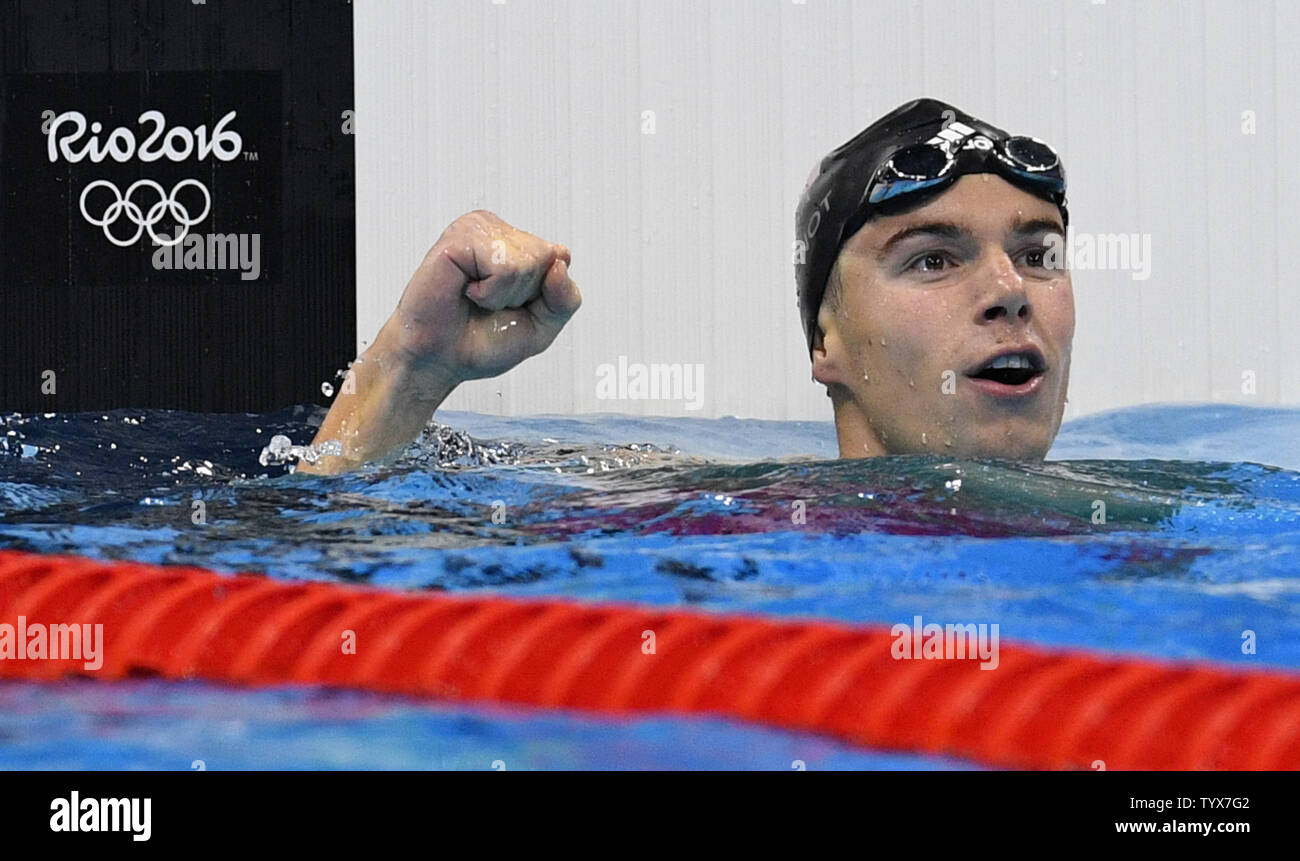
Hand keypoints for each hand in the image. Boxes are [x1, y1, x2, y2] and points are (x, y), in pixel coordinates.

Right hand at [384, 210, 581, 382]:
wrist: (441, 360)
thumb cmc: (482, 341)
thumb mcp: (542, 327)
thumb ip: (565, 299)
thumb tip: (560, 263)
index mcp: (518, 244)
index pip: (560, 257)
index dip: (542, 295)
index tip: (511, 306)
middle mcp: (498, 231)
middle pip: (547, 258)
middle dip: (523, 294)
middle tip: (488, 304)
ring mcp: (477, 229)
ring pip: (528, 260)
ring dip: (504, 294)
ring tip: (476, 297)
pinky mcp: (460, 237)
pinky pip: (504, 266)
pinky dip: (490, 292)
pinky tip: (466, 290)